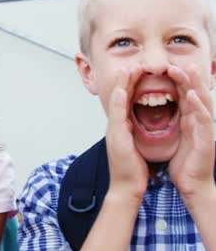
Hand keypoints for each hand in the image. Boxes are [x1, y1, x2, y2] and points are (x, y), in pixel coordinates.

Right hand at [105, 65, 147, 200]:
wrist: (126, 187)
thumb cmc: (132, 170)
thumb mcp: (132, 146)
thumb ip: (131, 132)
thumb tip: (134, 123)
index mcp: (121, 127)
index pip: (126, 101)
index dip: (130, 85)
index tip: (136, 71)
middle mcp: (115, 126)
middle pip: (120, 98)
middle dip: (126, 80)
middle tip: (132, 63)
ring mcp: (114, 130)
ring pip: (118, 103)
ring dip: (122, 85)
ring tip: (128, 69)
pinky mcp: (117, 137)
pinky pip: (118, 116)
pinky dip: (119, 101)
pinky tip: (122, 90)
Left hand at [167, 65, 214, 198]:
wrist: (192, 186)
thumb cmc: (183, 164)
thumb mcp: (175, 139)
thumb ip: (172, 124)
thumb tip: (160, 112)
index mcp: (189, 121)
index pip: (183, 97)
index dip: (176, 82)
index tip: (165, 68)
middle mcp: (198, 122)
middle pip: (194, 94)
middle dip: (187, 77)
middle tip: (176, 61)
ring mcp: (204, 130)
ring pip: (201, 102)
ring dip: (194, 85)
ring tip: (187, 70)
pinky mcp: (206, 139)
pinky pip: (203, 119)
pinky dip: (198, 105)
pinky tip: (191, 95)